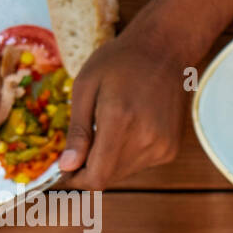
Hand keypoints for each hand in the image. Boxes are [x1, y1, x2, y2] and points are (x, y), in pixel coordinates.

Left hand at [58, 24, 188, 188]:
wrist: (165, 51)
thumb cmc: (120, 61)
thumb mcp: (86, 87)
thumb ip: (78, 131)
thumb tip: (66, 167)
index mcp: (120, 122)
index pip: (97, 176)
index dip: (75, 181)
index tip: (61, 173)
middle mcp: (146, 140)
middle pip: (109, 177)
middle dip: (88, 169)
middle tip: (75, 150)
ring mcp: (162, 147)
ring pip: (123, 172)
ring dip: (107, 161)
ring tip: (103, 131)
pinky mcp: (171, 149)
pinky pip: (139, 164)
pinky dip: (125, 155)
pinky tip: (125, 129)